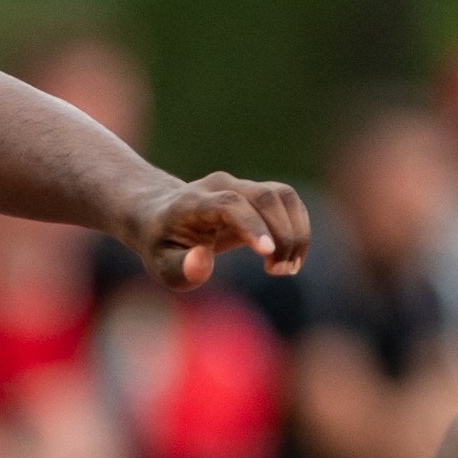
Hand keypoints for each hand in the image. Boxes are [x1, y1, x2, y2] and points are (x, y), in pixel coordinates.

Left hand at [131, 172, 309, 288]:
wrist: (159, 214)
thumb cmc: (162, 244)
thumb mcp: (161, 264)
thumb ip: (181, 267)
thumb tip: (202, 260)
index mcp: (192, 202)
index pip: (228, 205)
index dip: (251, 225)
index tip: (268, 253)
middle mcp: (219, 186)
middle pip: (263, 197)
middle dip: (281, 235)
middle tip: (279, 271)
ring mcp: (240, 185)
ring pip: (283, 196)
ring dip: (296, 232)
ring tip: (287, 268)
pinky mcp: (257, 192)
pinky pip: (288, 201)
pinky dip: (298, 228)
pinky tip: (289, 258)